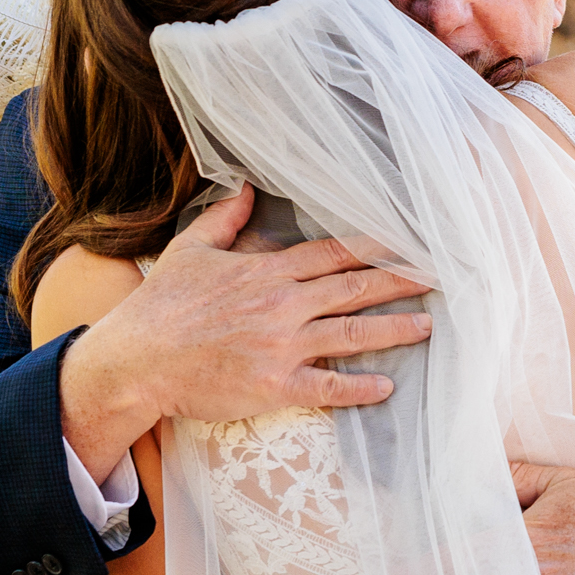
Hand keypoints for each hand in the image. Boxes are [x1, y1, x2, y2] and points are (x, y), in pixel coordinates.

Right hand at [61, 185, 431, 482]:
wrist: (136, 360)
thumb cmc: (162, 306)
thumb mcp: (191, 250)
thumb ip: (224, 218)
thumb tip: (244, 186)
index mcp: (267, 272)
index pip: (332, 252)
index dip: (375, 245)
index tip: (409, 239)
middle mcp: (283, 305)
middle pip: (353, 288)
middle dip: (399, 281)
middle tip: (438, 276)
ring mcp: (282, 347)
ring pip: (351, 334)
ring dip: (393, 329)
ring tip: (426, 326)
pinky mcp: (275, 386)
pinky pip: (327, 388)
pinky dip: (359, 388)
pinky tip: (386, 385)